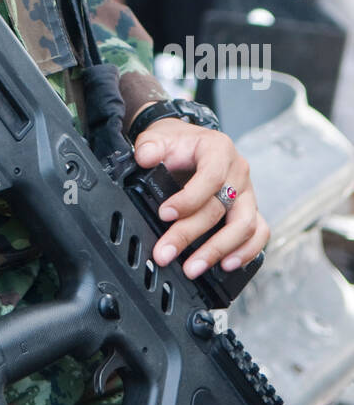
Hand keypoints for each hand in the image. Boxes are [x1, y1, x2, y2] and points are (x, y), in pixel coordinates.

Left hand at [132, 118, 268, 278]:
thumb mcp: (160, 137)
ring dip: (219, 250)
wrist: (188, 144)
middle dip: (191, 234)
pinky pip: (259, 233)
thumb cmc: (178, 143)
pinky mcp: (250, 210)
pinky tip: (225, 265)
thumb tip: (144, 157)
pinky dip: (246, 252)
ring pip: (245, 225)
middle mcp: (238, 172)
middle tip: (165, 252)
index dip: (189, 199)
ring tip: (193, 268)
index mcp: (219, 149)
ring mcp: (247, 193)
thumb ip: (150, 146)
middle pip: (222, 207)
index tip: (165, 214)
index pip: (211, 177)